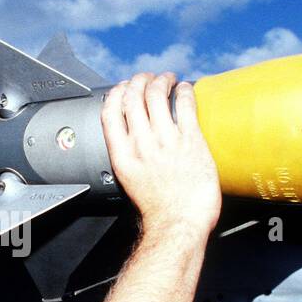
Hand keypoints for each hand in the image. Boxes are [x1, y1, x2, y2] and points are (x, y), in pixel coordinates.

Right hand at [100, 72, 220, 240]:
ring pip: (157, 95)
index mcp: (123, 155)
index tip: (122, 87)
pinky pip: (185, 105)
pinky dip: (184, 91)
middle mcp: (141, 144)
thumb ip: (131, 158)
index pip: (110, 112)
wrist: (179, 224)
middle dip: (140, 80)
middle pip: (133, 97)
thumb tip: (135, 143)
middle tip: (148, 77)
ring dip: (162, 80)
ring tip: (169, 78)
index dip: (116, 92)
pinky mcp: (190, 141)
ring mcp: (166, 140)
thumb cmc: (159, 211)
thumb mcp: (131, 181)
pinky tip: (186, 89)